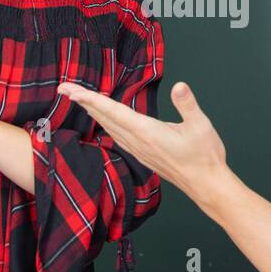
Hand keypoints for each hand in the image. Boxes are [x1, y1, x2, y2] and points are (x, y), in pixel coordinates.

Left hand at [55, 81, 226, 200]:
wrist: (207, 185)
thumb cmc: (205, 157)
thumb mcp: (201, 126)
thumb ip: (188, 104)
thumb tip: (179, 86)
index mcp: (148, 132)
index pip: (114, 112)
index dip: (91, 100)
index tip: (72, 91)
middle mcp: (139, 142)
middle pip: (105, 118)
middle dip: (83, 102)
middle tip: (63, 88)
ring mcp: (139, 150)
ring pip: (109, 128)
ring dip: (92, 113)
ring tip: (79, 100)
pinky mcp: (143, 156)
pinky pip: (118, 137)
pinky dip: (106, 125)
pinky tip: (104, 122)